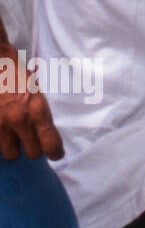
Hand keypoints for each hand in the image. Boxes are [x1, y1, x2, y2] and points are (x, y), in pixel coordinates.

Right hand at [0, 38, 63, 160]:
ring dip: (14, 148)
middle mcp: (19, 119)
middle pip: (32, 154)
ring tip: (15, 138)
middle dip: (34, 149)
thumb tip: (46, 134)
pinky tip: (3, 133)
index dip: (55, 153)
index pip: (51, 144)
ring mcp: (0, 123)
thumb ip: (41, 113)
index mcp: (38, 109)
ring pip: (10, 154)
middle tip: (33, 142)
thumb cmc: (18, 74)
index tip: (56, 154)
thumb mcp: (37, 91)